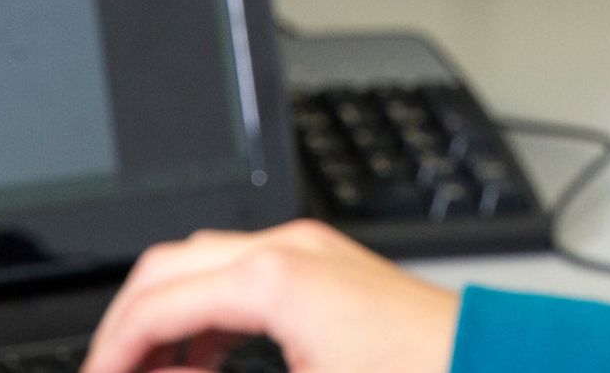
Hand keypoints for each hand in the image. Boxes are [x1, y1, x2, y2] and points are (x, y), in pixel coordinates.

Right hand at [82, 219, 457, 372]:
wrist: (498, 366)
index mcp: (274, 278)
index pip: (154, 302)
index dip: (112, 351)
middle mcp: (291, 249)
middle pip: (169, 268)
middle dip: (130, 326)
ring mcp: (315, 253)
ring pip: (206, 267)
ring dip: (170, 319)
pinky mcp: (335, 271)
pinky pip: (247, 276)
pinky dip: (212, 315)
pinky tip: (206, 364)